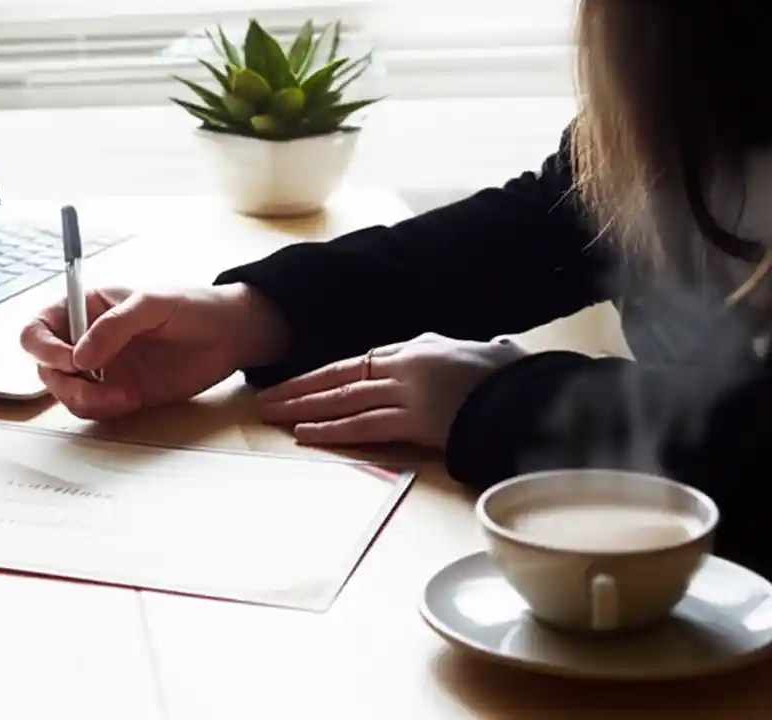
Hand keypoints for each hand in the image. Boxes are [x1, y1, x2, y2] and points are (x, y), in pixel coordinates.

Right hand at [20, 284, 287, 418]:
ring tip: (121, 397)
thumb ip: (114, 326)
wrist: (230, 336)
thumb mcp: (153, 304)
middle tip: (95, 385)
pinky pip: (93, 410)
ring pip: (66, 393)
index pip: (39, 328)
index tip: (69, 360)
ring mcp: (102, 370)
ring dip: (84, 400)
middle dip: (65, 382)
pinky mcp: (120, 394)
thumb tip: (81, 357)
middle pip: (46, 368)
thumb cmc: (192, 306)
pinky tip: (130, 401)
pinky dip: (103, 411)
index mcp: (85, 308)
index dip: (43, 348)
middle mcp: (86, 340)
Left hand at [257, 333, 529, 448]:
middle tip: (264, 397)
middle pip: (338, 377)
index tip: (296, 383)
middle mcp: (404, 365)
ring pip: (342, 399)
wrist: (531, 393)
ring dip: (302, 408)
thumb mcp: (490, 352)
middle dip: (298, 388)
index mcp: (416, 348)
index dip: (322, 375)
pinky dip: (332, 429)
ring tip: (271, 414)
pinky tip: (305, 433)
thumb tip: (496, 344)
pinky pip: (364, 425)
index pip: (356, 362)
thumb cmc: (513, 375)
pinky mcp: (414, 420)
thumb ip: (478, 351)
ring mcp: (407, 391)